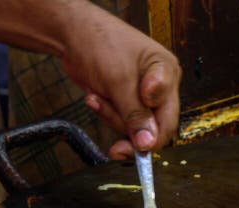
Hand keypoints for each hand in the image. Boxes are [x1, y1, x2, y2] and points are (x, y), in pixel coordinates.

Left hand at [60, 3, 180, 158]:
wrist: (70, 32)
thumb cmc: (100, 43)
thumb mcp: (119, 81)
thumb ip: (135, 115)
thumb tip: (147, 143)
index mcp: (168, 74)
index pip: (168, 119)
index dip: (151, 133)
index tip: (136, 141)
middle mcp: (160, 86)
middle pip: (153, 126)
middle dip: (127, 126)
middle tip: (109, 128)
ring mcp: (142, 94)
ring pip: (134, 126)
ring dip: (112, 115)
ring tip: (96, 97)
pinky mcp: (126, 98)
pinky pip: (120, 119)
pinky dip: (106, 112)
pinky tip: (95, 96)